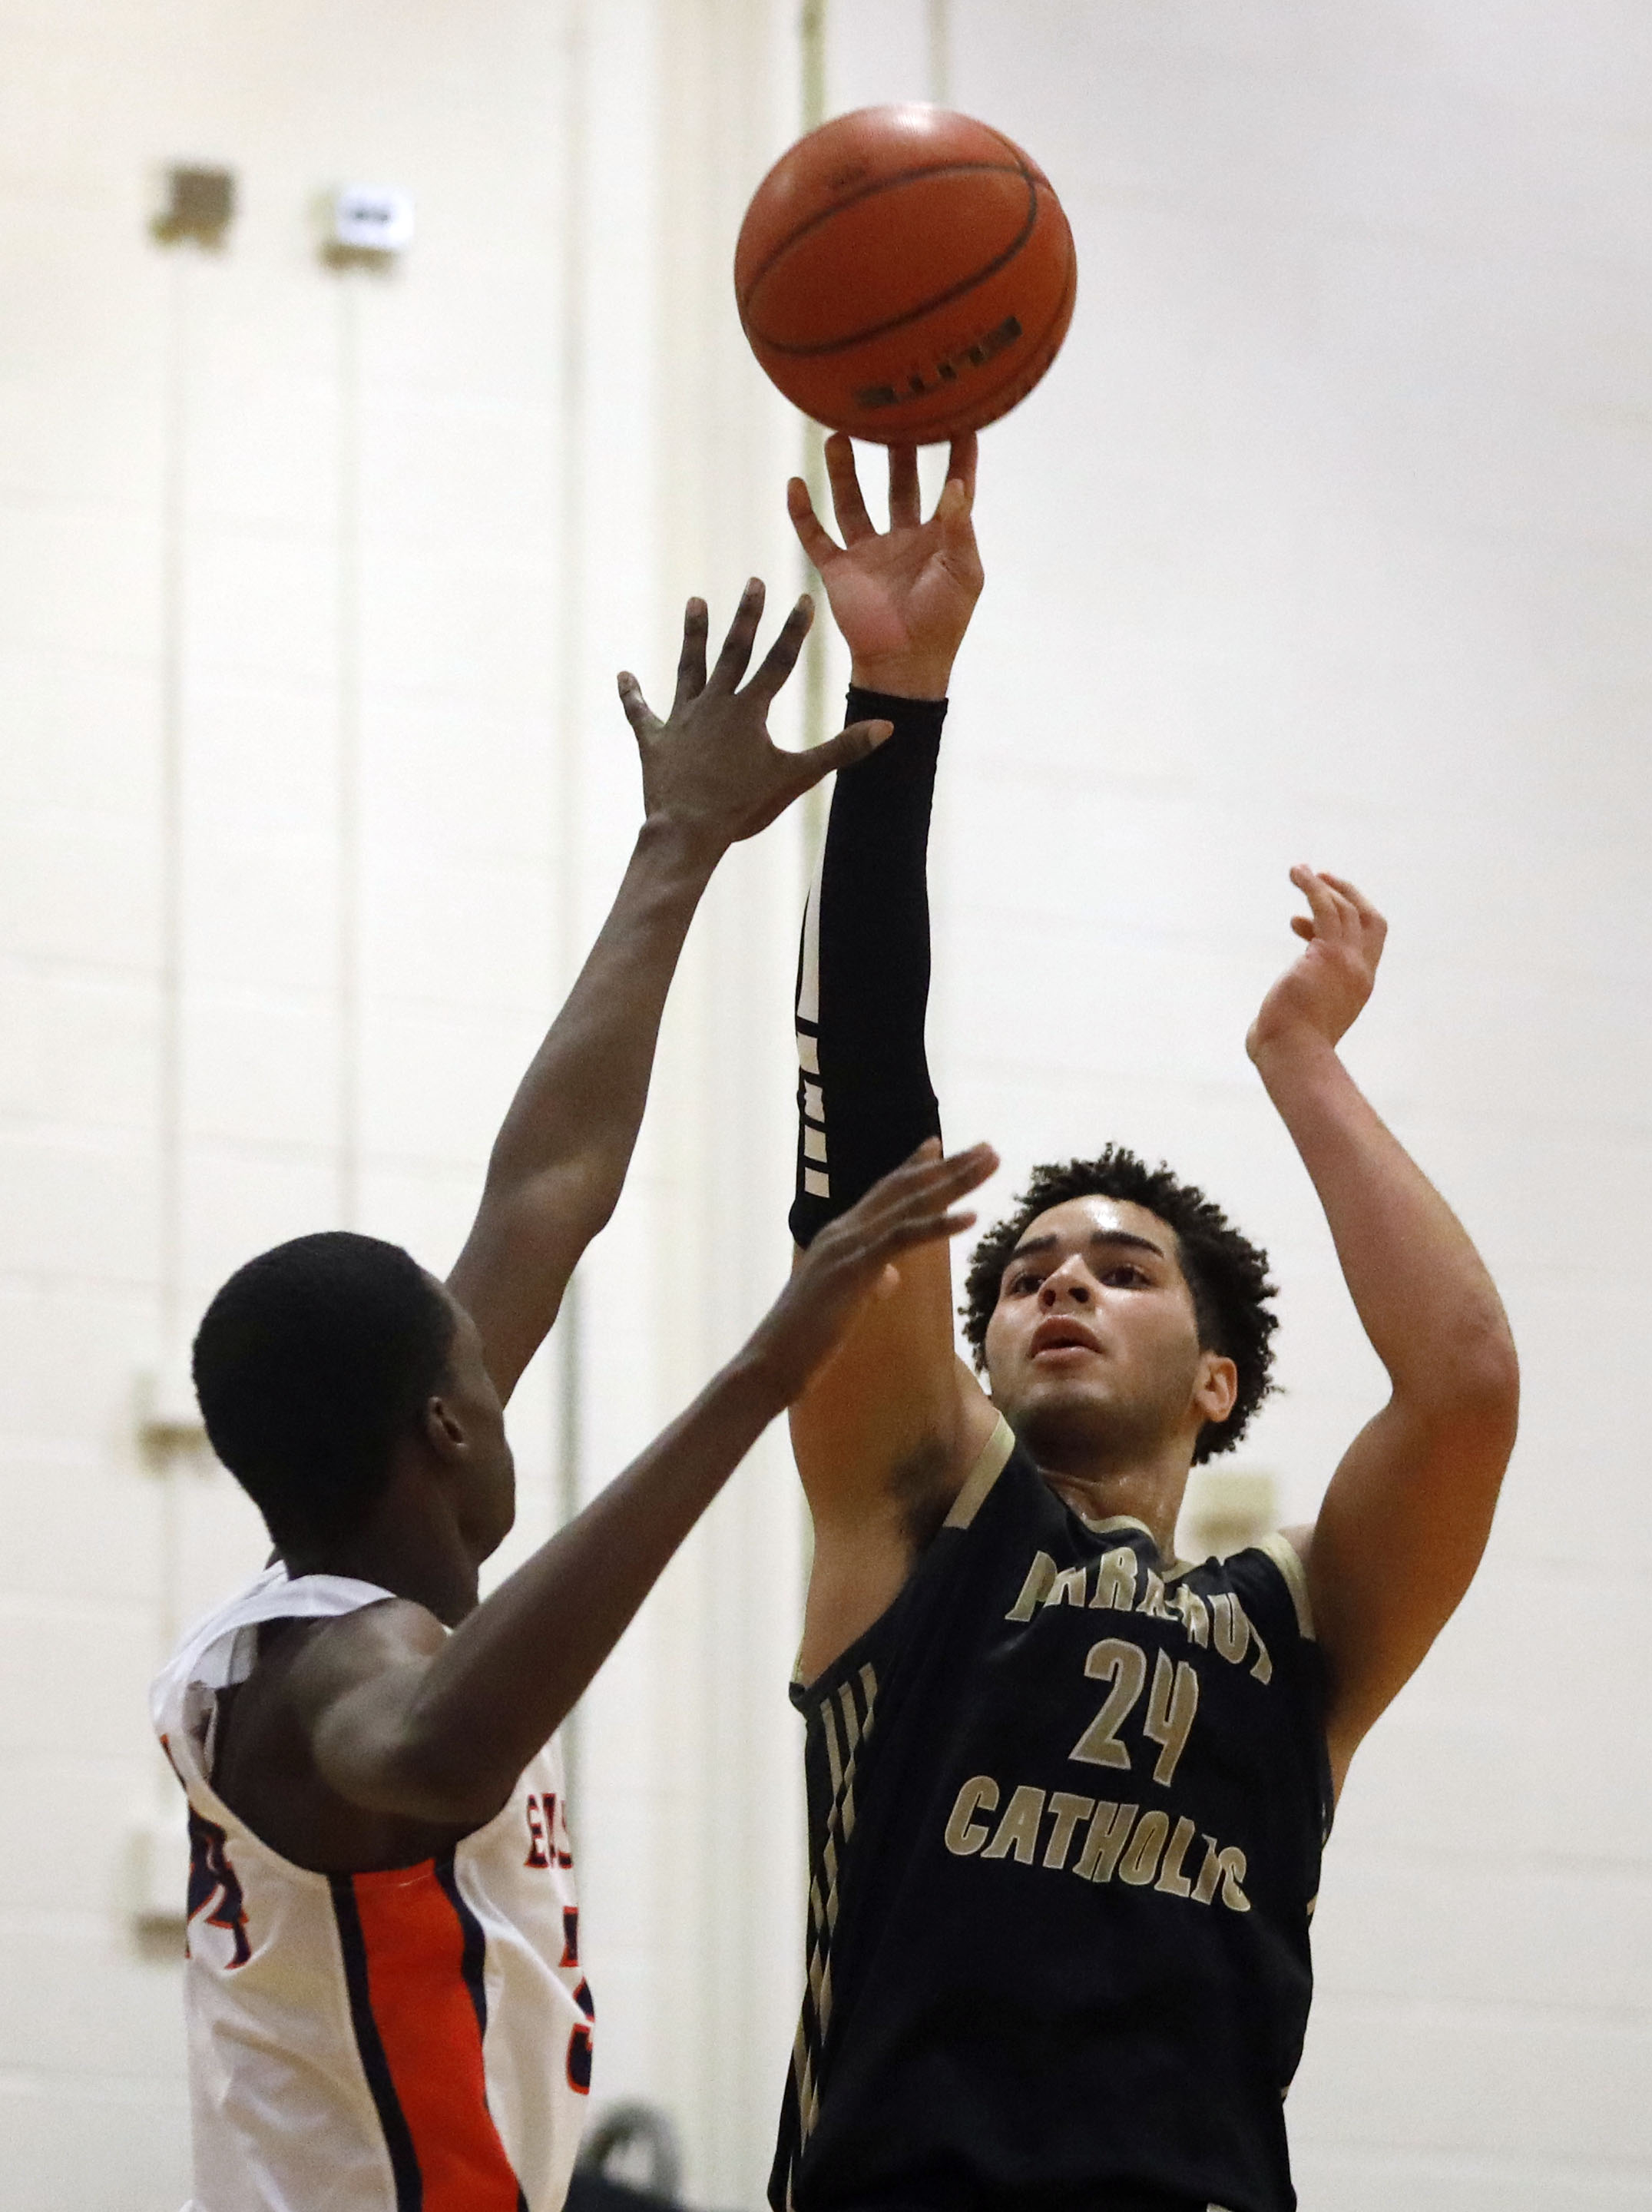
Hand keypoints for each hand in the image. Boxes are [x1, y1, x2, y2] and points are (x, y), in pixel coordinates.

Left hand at [617, 581, 890, 856]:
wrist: (688, 830)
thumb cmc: (744, 806)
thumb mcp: (797, 777)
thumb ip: (841, 749)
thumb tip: (887, 727)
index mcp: (749, 711)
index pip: (778, 662)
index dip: (793, 631)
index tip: (803, 598)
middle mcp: (714, 705)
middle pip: (733, 652)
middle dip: (746, 616)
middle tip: (753, 582)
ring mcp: (682, 720)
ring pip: (689, 669)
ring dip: (693, 636)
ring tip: (695, 603)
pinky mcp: (655, 741)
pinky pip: (641, 713)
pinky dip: (632, 695)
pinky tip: (624, 675)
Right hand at [748, 1140, 998, 1402]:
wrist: (772, 1361)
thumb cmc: (805, 1340)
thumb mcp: (845, 1302)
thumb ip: (869, 1281)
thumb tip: (891, 1277)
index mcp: (840, 1236)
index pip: (883, 1193)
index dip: (913, 1167)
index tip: (939, 1145)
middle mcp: (844, 1230)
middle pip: (905, 1188)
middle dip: (949, 1166)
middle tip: (987, 1148)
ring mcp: (848, 1245)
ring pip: (910, 1203)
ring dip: (954, 1180)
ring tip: (990, 1162)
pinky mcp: (855, 1268)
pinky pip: (904, 1238)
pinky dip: (940, 1224)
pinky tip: (972, 1216)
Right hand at [787, 434, 983, 698]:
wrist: (904, 667)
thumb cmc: (943, 623)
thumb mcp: (963, 572)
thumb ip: (960, 527)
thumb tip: (955, 483)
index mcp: (939, 537)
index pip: (952, 486)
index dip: (958, 454)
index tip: (962, 414)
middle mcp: (903, 537)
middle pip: (899, 482)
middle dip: (896, 449)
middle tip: (891, 412)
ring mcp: (869, 553)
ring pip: (852, 500)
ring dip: (844, 471)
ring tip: (838, 435)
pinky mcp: (839, 571)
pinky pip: (815, 536)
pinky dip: (802, 512)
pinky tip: (794, 484)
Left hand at [1247, 868, 1387, 1062]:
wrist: (1293, 1057)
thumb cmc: (1286, 1053)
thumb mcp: (1295, 1031)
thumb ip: (1285, 1024)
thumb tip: (1262, 1029)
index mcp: (1357, 989)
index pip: (1364, 947)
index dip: (1340, 929)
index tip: (1301, 925)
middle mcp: (1360, 972)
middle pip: (1370, 921)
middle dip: (1350, 897)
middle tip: (1323, 880)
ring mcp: (1348, 962)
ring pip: (1346, 909)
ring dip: (1323, 886)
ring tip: (1297, 870)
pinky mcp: (1328, 953)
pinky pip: (1325, 906)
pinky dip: (1313, 886)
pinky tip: (1296, 873)